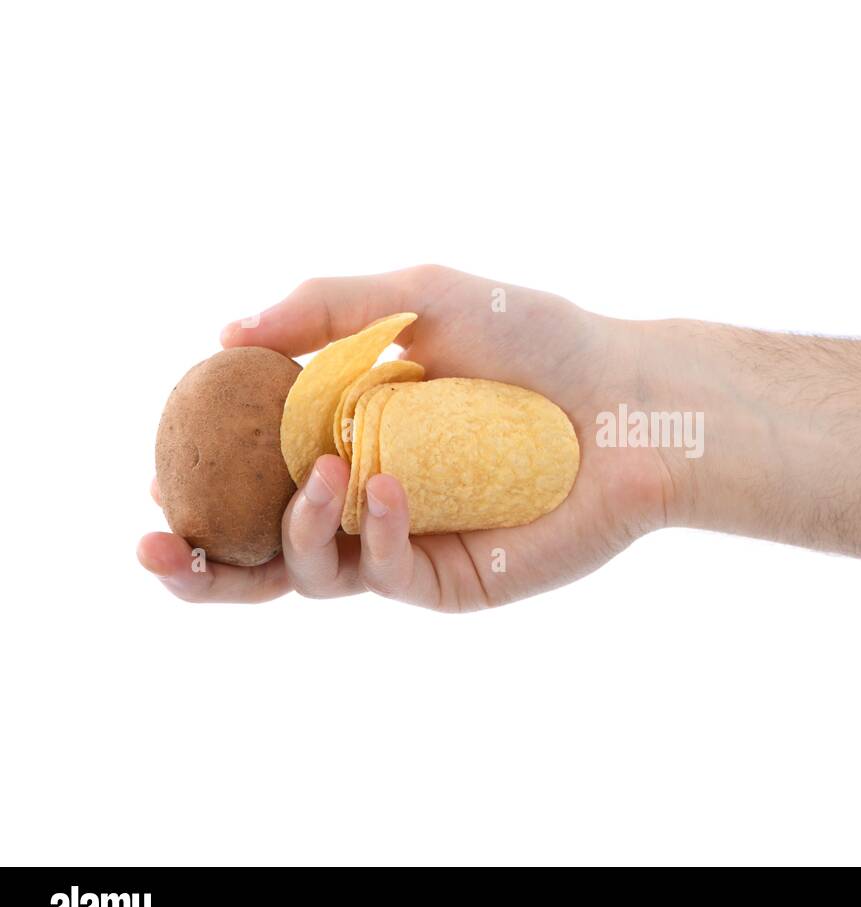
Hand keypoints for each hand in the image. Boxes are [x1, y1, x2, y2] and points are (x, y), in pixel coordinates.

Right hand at [139, 266, 672, 609]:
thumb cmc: (537, 340)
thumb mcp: (420, 301)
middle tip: (159, 542)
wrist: (629, 397)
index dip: (197, 480)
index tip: (158, 472)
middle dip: (195, 561)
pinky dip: (371, 535)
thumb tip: (225, 332)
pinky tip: (386, 488)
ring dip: (288, 532)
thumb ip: (325, 308)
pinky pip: (383, 574)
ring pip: (309, 573)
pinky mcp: (452, 578)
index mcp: (346, 432)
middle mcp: (365, 494)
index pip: (251, 471)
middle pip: (258, 549)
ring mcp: (406, 541)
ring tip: (320, 477)